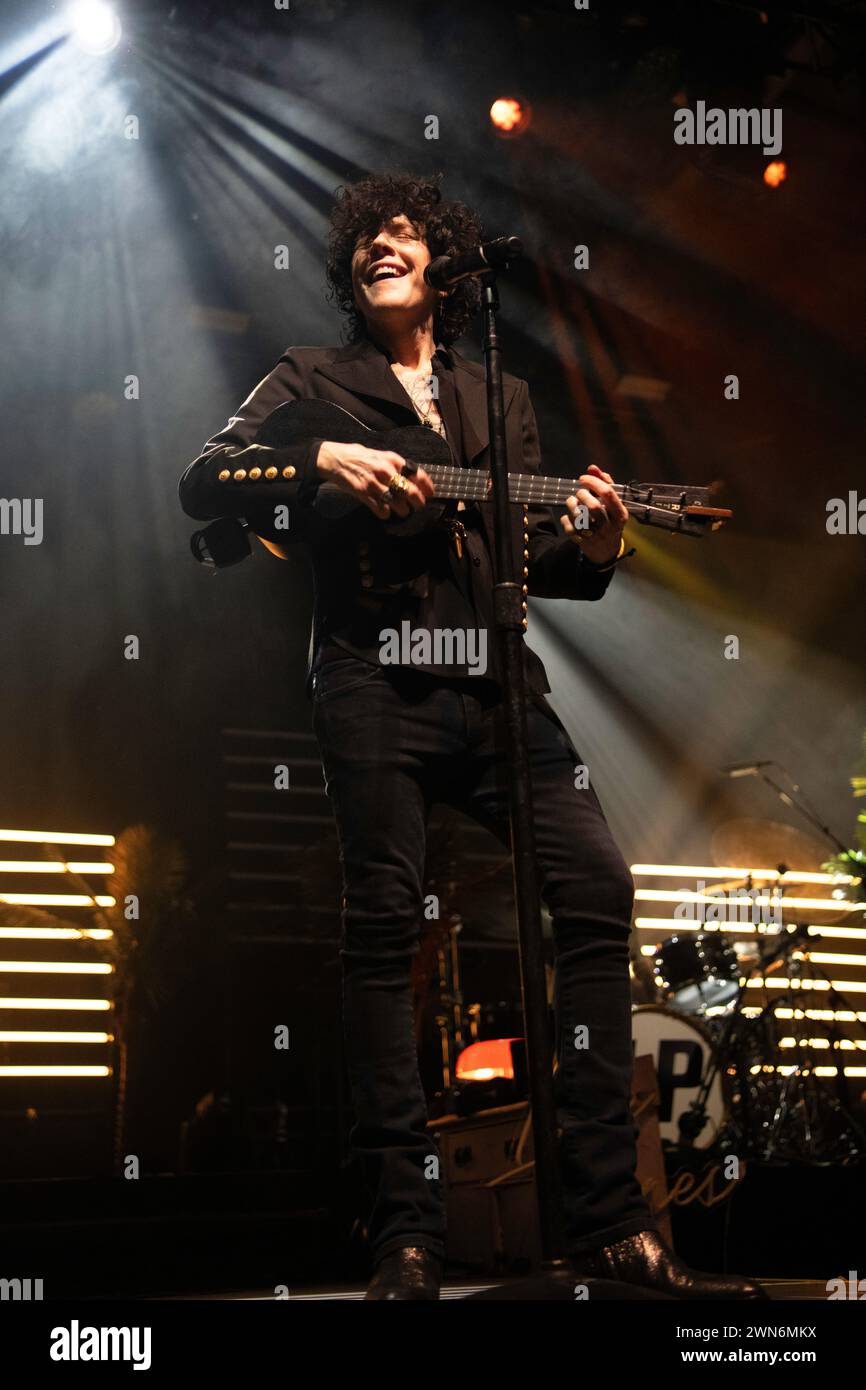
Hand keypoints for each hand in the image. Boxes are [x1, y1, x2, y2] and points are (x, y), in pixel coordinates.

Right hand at [315, 440, 433, 519]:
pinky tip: (385, 512)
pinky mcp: (363, 493)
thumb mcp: (381, 456)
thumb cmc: (360, 457)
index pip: (418, 474)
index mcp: (393, 459)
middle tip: (419, 506)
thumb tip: (414, 478)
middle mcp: (386, 471)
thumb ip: (396, 466)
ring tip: (403, 511)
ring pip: (398, 504)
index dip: (427, 487)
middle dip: (418, 502)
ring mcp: (375, 483)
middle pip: (411, 492)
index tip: (430, 494)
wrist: (336, 458)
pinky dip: (386, 514)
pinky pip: (381, 510)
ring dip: (403, 510)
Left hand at [559, 464, 628, 563]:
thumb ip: (605, 484)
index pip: (608, 493)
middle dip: (582, 494)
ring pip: (578, 515)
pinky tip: (571, 516)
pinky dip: (566, 517)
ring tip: (572, 502)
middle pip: (593, 505)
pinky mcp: (582, 541)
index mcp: (620, 515)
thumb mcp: (613, 504)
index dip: (593, 482)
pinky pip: (568, 525)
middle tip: (579, 492)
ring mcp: (595, 535)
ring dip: (571, 504)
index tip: (583, 478)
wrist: (606, 551)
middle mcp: (609, 526)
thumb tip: (592, 468)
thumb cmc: (610, 520)